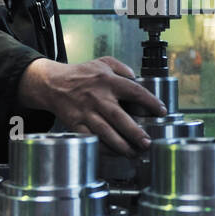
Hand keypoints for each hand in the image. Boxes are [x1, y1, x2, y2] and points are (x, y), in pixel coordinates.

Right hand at [18, 56, 166, 156]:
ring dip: (120, 145)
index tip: (162, 111)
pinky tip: (113, 154)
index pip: (134, 91)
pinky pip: (91, 139)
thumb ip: (123, 68)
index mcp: (108, 80)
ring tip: (134, 154)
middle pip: (119, 117)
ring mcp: (86, 112)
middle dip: (134, 132)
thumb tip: (137, 78)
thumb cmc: (81, 74)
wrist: (52, 83)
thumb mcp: (103, 62)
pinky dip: (102, 148)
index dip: (150, 102)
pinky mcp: (75, 124)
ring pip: (105, 132)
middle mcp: (98, 97)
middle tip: (147, 142)